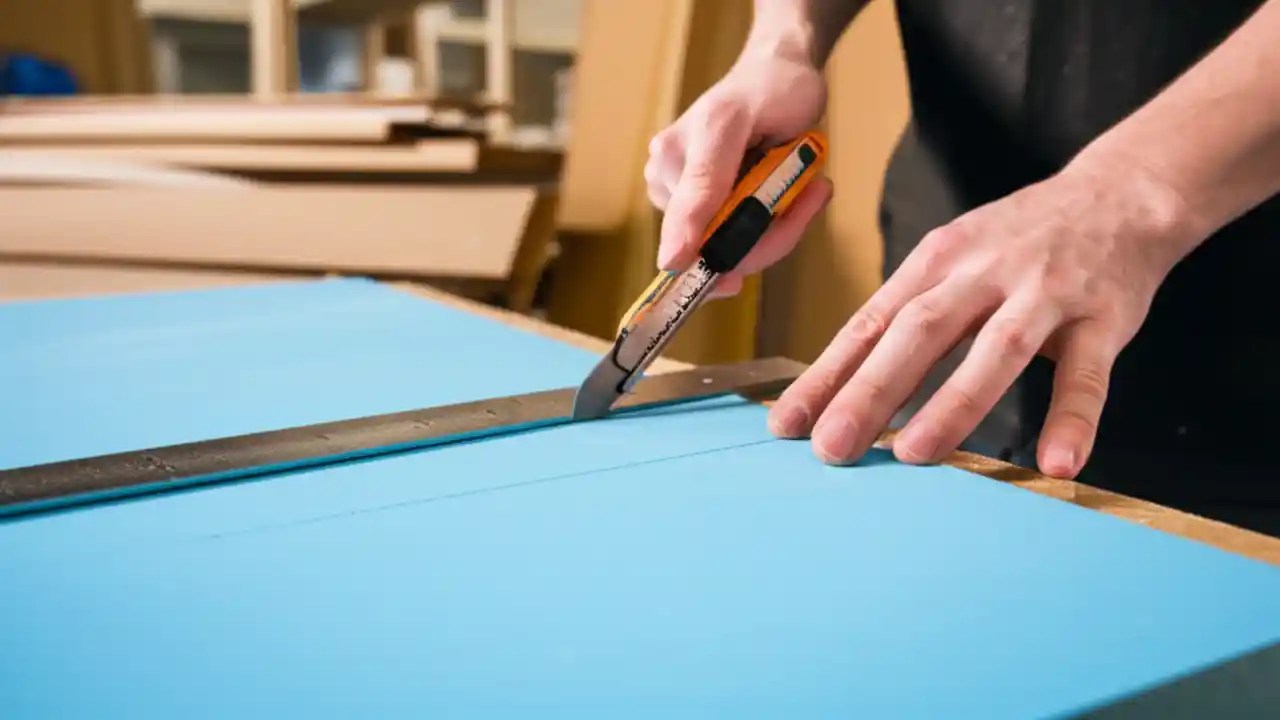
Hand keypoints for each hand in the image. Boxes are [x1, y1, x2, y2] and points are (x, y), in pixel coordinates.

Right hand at [645, 46, 833, 296]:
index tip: (734, 284)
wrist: (783, 73)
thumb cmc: (768, 88)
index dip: (717, 261)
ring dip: (781, 229)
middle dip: (771, 233)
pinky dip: (778, 226)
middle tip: (815, 192)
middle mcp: (669, 181)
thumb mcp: (734, 124)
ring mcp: (691, 197)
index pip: (690, 234)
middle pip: (718, 246)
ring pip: (739, 249)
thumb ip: (705, 183)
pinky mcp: (712, 209)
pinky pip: (749, 240)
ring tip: (810, 186)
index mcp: (671, 161)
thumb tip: (671, 259)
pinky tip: (796, 194)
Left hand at [767, 158, 1197, 477]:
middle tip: (830, 446)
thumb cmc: (1018, 240)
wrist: (1121, 191)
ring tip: (914, 454)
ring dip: (953, 403)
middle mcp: (983, 272)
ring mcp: (1044, 293)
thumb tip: (844, 384)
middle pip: (917, 332)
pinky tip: (1056, 463)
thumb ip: (908, 315)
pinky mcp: (1104, 316)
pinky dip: (1073, 419)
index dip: (826, 374)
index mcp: (935, 261)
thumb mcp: (952, 258)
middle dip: (869, 391)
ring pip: (996, 349)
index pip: (870, 323)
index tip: (786, 422)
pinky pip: (1089, 375)